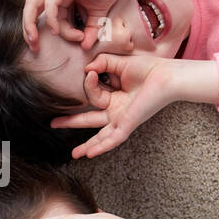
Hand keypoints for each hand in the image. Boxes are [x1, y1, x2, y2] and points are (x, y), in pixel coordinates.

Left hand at [22, 0, 132, 50]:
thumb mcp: (98, 13)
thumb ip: (91, 29)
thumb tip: (85, 46)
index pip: (51, 18)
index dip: (63, 33)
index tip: (81, 39)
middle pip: (30, 8)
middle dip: (27, 29)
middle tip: (33, 47)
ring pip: (33, 3)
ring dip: (29, 23)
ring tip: (34, 39)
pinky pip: (51, 1)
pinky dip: (51, 17)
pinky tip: (57, 30)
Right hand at [50, 53, 177, 157]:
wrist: (165, 76)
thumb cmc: (148, 68)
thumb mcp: (119, 63)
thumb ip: (102, 63)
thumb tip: (87, 69)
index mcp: (114, 97)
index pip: (93, 94)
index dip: (89, 83)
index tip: (91, 72)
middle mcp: (116, 110)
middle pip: (89, 119)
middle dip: (71, 122)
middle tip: (53, 123)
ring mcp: (121, 119)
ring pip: (100, 136)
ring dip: (86, 145)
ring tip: (73, 154)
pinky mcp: (128, 124)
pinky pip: (113, 139)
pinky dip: (101, 146)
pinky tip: (89, 155)